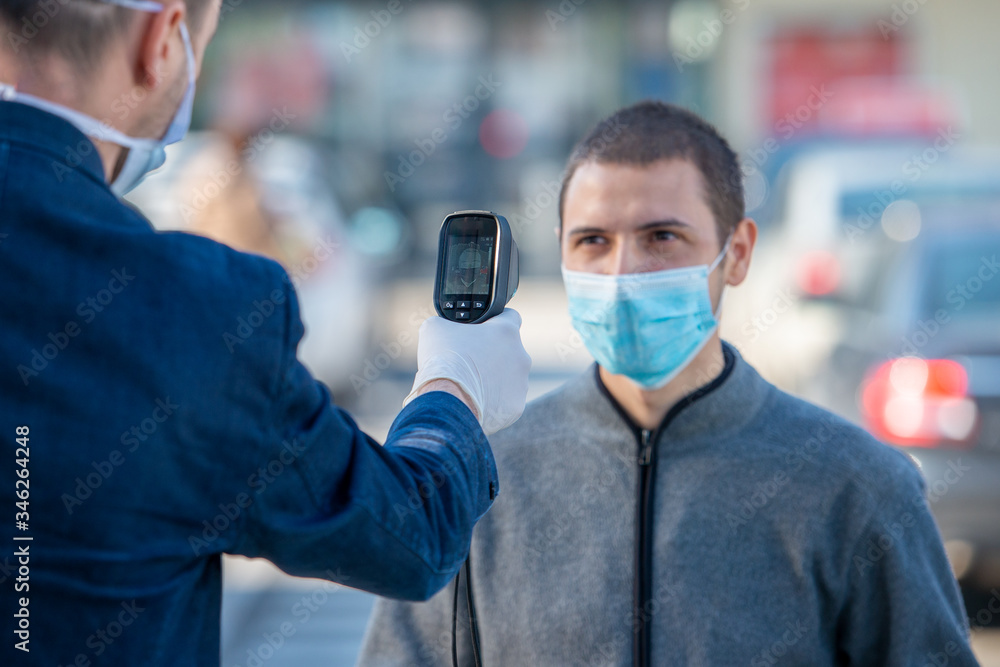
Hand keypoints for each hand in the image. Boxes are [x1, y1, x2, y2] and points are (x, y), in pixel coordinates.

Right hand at [404, 309, 530, 434]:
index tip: (485, 328)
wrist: (447, 400)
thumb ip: (446, 322)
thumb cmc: (444, 361)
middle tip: (471, 361)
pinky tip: (476, 400)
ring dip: (494, 378)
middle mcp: (520, 356)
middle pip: (509, 351)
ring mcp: (521, 383)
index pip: (511, 316)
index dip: (497, 321)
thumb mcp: (435, 328)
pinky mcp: (516, 405)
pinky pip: (506, 400)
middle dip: (492, 354)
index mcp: (506, 332)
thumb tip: (442, 327)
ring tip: (472, 384)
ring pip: (510, 377)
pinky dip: (494, 401)